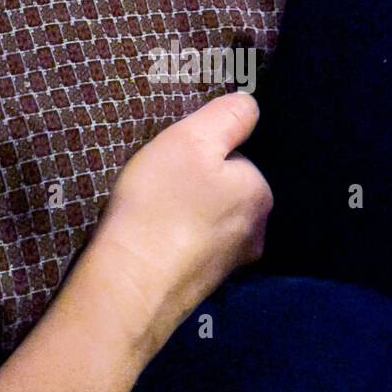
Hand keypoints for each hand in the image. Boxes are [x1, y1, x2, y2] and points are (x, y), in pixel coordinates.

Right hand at [77, 92, 272, 359]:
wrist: (131, 283)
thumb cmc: (162, 201)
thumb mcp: (191, 139)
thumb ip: (227, 117)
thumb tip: (251, 103)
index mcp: (260, 192)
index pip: (235, 156)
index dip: (201, 152)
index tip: (172, 159)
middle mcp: (256, 231)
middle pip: (225, 191)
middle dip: (198, 186)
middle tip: (158, 184)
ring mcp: (232, 265)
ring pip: (209, 221)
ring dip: (186, 215)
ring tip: (151, 213)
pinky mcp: (204, 288)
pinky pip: (192, 249)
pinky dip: (175, 243)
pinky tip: (151, 242)